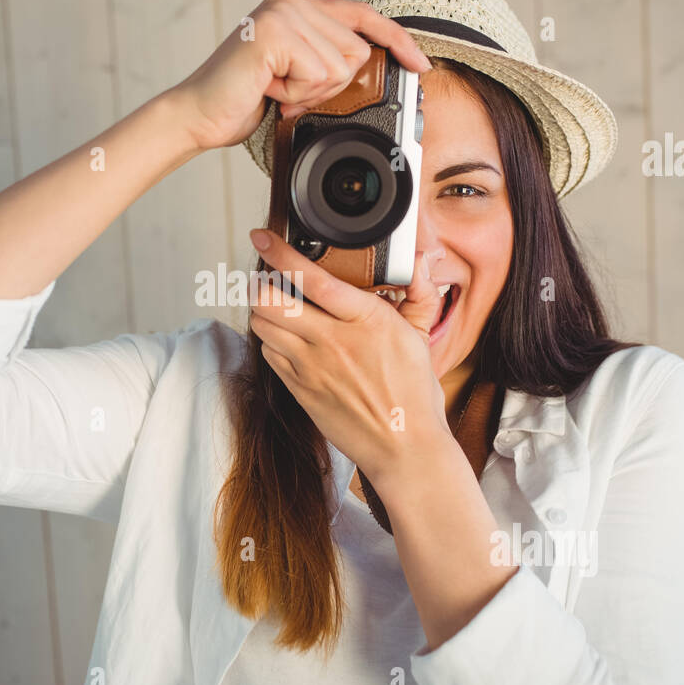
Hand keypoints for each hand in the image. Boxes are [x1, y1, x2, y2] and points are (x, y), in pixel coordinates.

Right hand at [168, 0, 431, 151]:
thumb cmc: (243, 101)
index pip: (362, 15)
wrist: (198, 116)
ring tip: (276, 90)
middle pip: (356, 50)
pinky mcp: (274, 32)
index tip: (419, 64)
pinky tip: (268, 89)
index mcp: (297, 5)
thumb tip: (373, 67)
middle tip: (289, 92)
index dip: (395, 39)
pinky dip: (296, 93)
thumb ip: (327, 61)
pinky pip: (319, 74)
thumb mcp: (296, 76)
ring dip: (311, 92)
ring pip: (341, 66)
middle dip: (329, 86)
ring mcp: (282, 13)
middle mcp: (290, 0)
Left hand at [246, 227, 455, 486]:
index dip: (282, 254)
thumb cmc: (414, 395)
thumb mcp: (420, 337)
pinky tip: (285, 338)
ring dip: (262, 310)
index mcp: (366, 320)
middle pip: (270, 301)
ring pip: (262, 325)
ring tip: (275, 305)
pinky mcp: (299, 389)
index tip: (264, 237)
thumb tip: (421, 260)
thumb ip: (418, 293)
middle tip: (267, 277)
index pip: (312, 279)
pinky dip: (270, 340)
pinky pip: (269, 354)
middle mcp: (333, 341)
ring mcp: (311, 367)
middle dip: (261, 283)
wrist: (403, 447)